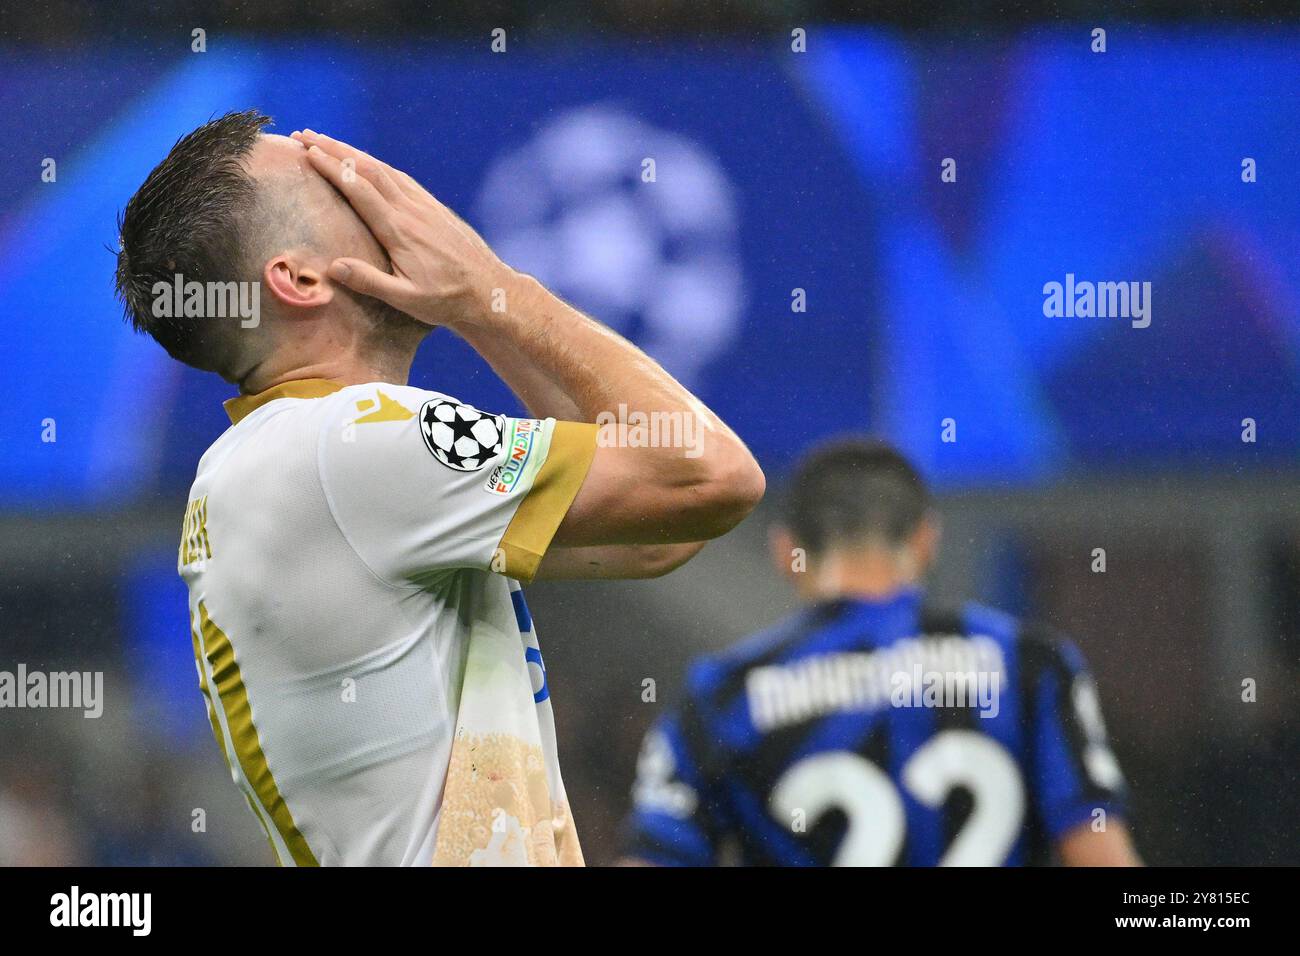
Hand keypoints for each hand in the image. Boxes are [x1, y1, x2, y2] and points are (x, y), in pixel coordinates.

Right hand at [292, 129, 513, 327]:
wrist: (489, 291)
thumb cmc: (446, 300)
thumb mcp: (407, 299)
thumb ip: (370, 282)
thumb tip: (333, 266)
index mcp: (399, 230)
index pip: (359, 190)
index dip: (332, 168)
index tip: (307, 152)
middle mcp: (412, 210)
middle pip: (369, 170)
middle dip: (335, 150)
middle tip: (304, 135)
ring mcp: (425, 206)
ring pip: (385, 170)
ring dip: (354, 153)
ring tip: (327, 142)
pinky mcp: (435, 208)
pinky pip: (402, 178)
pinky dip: (378, 165)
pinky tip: (369, 163)